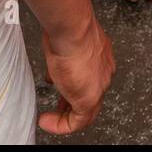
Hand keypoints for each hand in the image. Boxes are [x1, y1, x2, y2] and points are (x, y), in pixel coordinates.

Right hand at [39, 14, 114, 135]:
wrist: (73, 27)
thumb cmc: (69, 26)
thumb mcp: (65, 40)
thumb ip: (63, 53)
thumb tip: (56, 61)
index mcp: (101, 55)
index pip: (90, 77)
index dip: (74, 85)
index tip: (60, 87)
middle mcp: (104, 71)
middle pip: (90, 94)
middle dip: (71, 103)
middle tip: (58, 109)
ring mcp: (100, 85)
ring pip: (86, 110)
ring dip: (65, 117)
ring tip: (51, 119)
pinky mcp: (89, 98)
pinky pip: (77, 122)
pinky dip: (61, 125)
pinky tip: (47, 121)